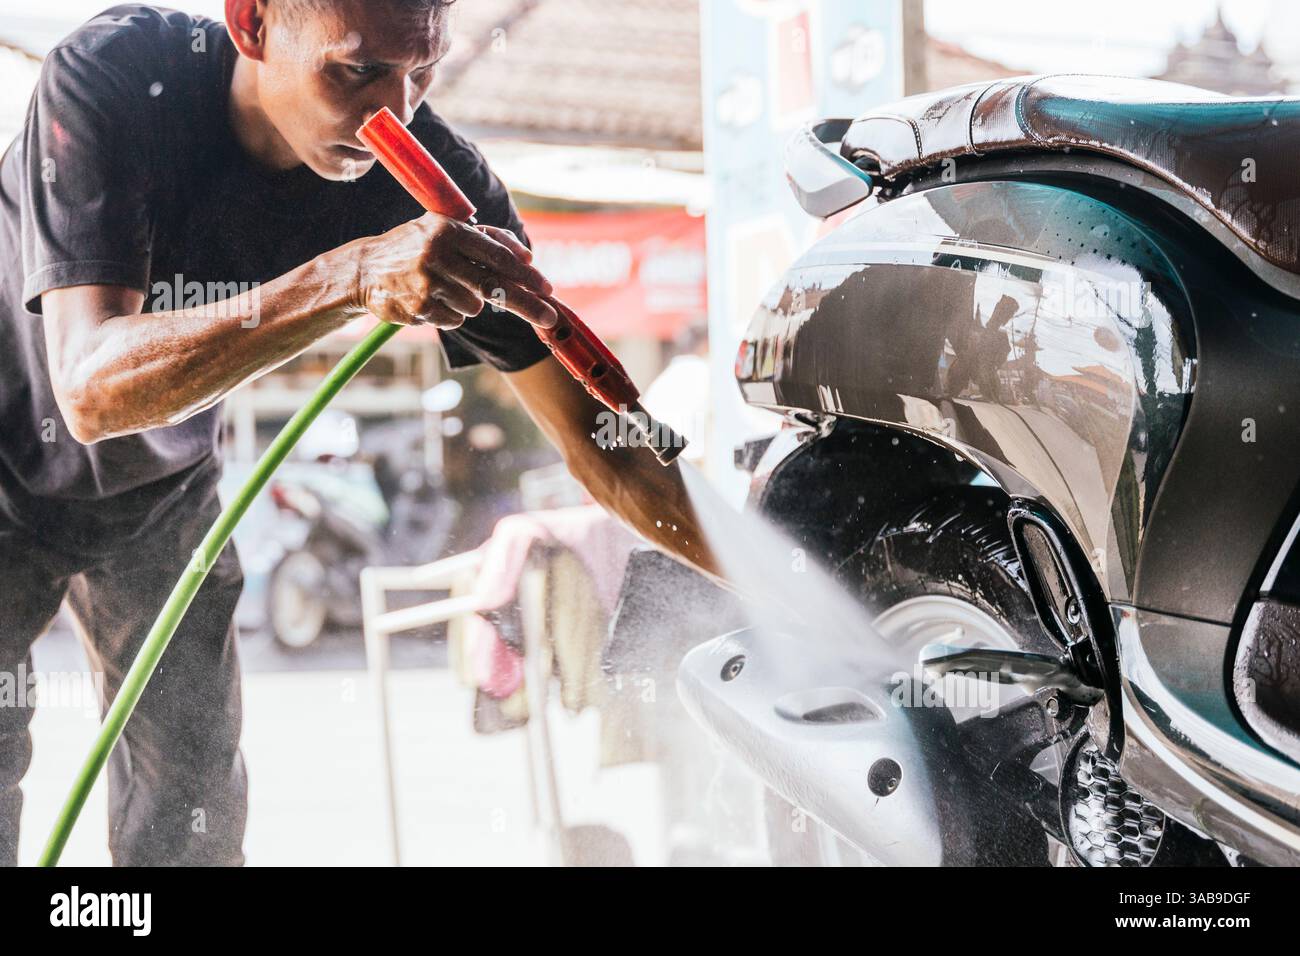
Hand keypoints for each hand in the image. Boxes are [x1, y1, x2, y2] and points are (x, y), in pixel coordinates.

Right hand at [354, 212, 556, 329]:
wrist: (364, 269)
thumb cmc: (415, 246)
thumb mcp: (445, 230)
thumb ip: (488, 238)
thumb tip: (528, 256)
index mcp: (447, 230)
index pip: (496, 254)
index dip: (525, 274)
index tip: (547, 288)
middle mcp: (437, 254)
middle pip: (493, 285)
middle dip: (527, 304)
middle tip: (551, 317)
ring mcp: (426, 282)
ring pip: (474, 306)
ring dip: (468, 302)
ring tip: (444, 287)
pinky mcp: (418, 307)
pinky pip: (454, 320)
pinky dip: (450, 314)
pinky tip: (430, 300)